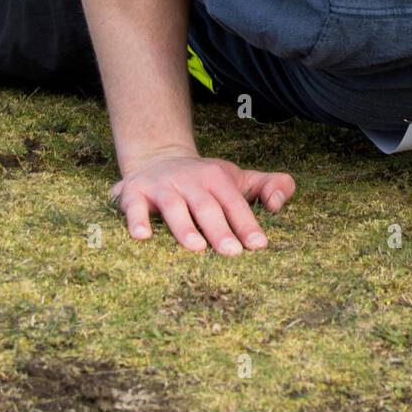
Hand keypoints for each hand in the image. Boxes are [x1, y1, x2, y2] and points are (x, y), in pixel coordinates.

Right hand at [109, 151, 295, 254]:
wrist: (157, 158)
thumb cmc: (206, 180)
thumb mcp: (239, 178)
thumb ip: (270, 185)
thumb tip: (278, 204)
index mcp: (217, 178)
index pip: (235, 202)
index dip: (247, 223)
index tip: (259, 245)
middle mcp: (190, 180)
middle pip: (206, 206)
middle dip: (220, 229)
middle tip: (232, 253)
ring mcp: (161, 186)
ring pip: (174, 207)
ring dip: (184, 227)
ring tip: (195, 248)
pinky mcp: (134, 193)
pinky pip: (134, 206)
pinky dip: (136, 220)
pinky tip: (142, 237)